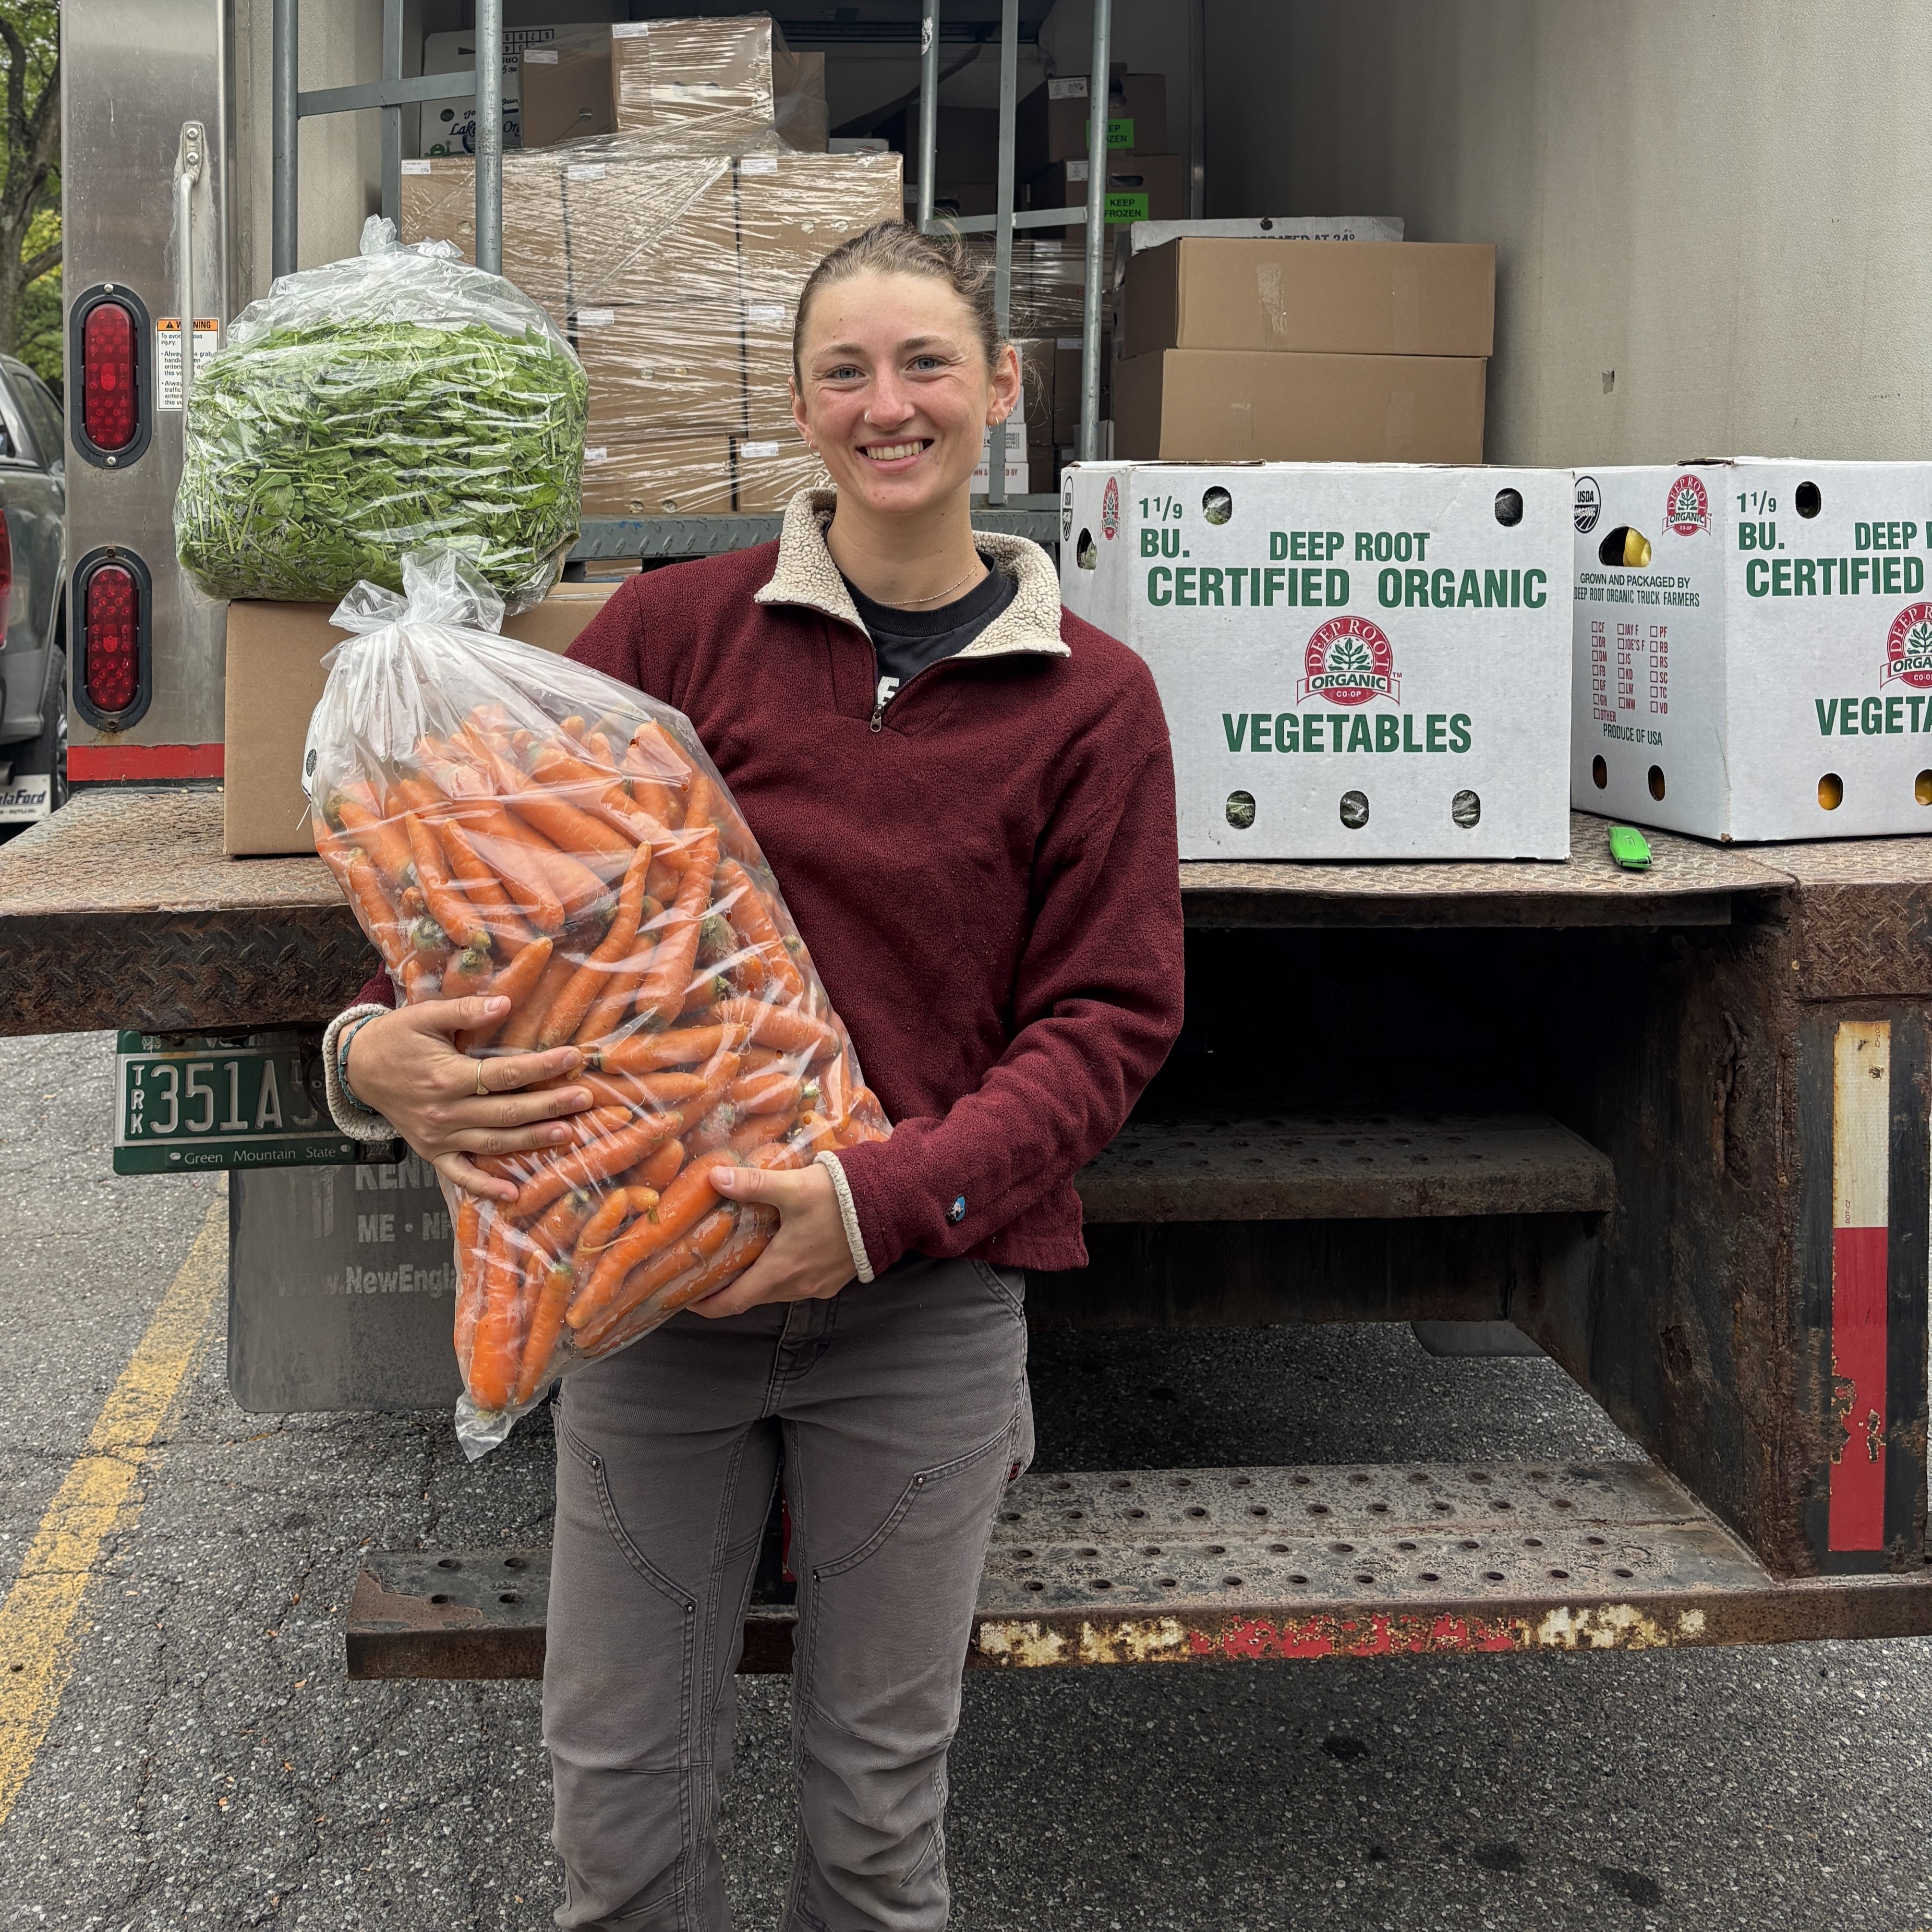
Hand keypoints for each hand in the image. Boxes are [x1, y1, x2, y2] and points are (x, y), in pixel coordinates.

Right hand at [346, 995, 593, 1202]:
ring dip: (531, 1141)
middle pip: (505, 1112)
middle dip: (548, 1107)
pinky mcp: (431, 1152)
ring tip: (567, 1134)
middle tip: (584, 1099)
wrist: (356, 1068)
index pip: (503, 1074)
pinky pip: (460, 1174)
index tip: (573, 1058)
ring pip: (492, 1143)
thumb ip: (465, 1010)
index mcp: (446, 1077)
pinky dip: (485, 1188)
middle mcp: (444, 1111)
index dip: (541, 1068)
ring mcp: (438, 1136)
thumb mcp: (425, 1015)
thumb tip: (505, 1003)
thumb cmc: (396, 1037)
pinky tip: (514, 1194)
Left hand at [687, 1161, 855, 1318]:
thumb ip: (753, 1183)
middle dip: (727, 1290)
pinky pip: (798, 1285)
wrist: (892, 1207)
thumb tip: (714, 1177)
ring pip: (775, 1291)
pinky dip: (780, 1276)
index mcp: (780, 1270)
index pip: (733, 1302)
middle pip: (752, 1297)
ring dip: (755, 1282)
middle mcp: (797, 1286)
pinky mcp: (834, 1279)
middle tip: (706, 1272)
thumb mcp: (793, 1187)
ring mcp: (818, 1286)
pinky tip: (778, 1252)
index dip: (706, 1305)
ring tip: (738, 1259)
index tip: (684, 1299)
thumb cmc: (841, 1200)